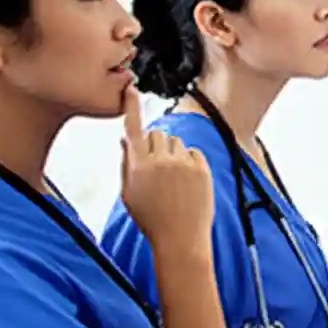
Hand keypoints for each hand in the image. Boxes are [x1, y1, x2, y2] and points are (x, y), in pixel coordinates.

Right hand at [119, 86, 214, 252]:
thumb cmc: (151, 219)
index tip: (131, 89)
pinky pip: (194, 152)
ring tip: (174, 180)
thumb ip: (127, 164)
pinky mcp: (202, 168)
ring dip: (174, 154)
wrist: (180, 238)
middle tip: (158, 167)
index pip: (133, 129)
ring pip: (176, 142)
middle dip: (156, 145)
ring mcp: (183, 163)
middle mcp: (160, 160)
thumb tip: (125, 140)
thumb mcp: (130, 193)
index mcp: (138, 166)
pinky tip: (187, 182)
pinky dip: (191, 162)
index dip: (131, 107)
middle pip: (157, 134)